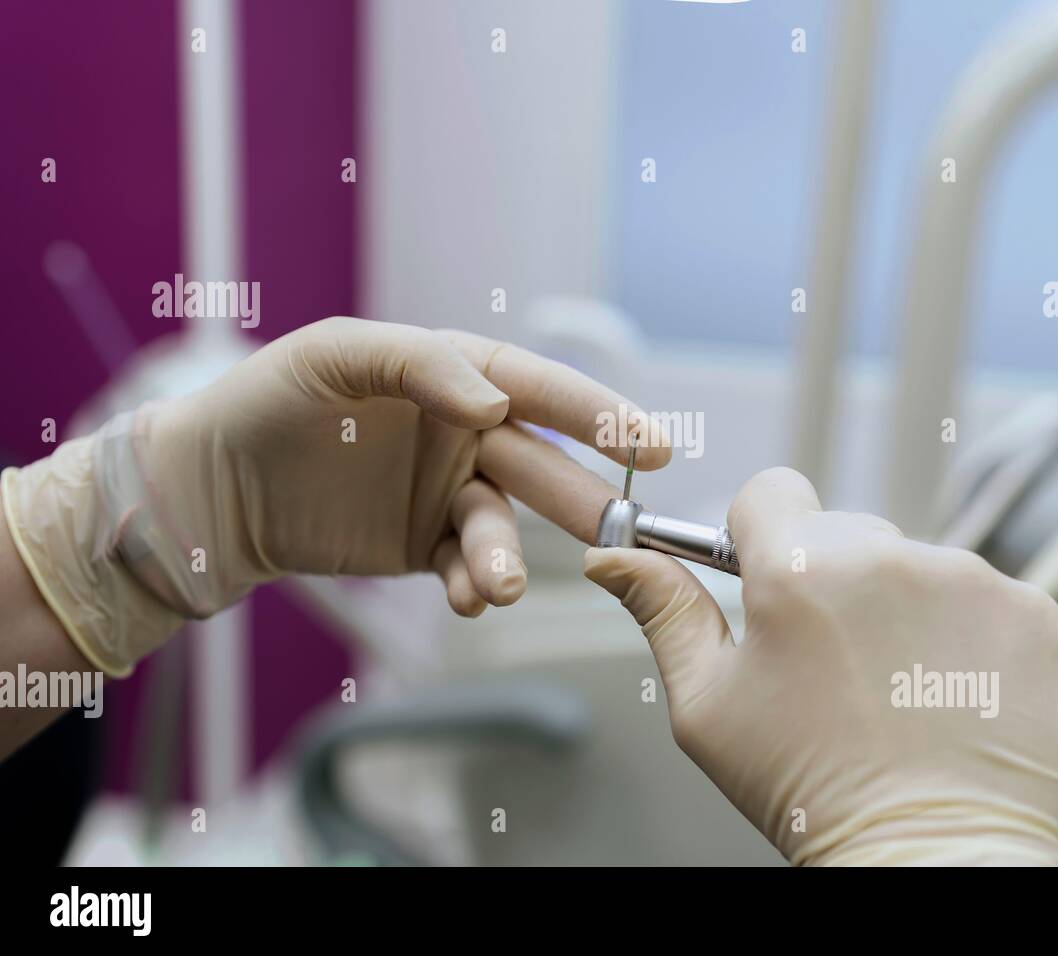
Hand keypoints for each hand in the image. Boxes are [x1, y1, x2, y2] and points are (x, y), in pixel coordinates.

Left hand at [2, 316, 665, 675]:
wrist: (210, 488)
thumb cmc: (267, 401)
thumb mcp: (335, 355)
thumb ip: (421, 366)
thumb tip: (497, 405)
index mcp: (453, 374)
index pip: (539, 388)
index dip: (599, 413)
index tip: (649, 445)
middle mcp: (463, 432)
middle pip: (541, 463)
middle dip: (582, 497)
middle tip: (618, 527)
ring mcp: (445, 492)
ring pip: (503, 525)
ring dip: (509, 556)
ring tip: (496, 586)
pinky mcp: (423, 544)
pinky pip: (466, 566)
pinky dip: (473, 584)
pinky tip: (464, 597)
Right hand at [583, 467, 1057, 865]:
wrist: (930, 860)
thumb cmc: (812, 791)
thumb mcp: (708, 706)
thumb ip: (664, 612)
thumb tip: (614, 558)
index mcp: (798, 570)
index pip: (770, 491)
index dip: (759, 535)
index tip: (769, 580)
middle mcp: (891, 557)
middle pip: (847, 530)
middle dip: (834, 580)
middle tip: (836, 663)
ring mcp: (971, 581)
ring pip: (918, 564)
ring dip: (904, 608)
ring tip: (897, 690)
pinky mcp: (1033, 613)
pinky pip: (985, 596)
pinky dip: (969, 635)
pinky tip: (950, 693)